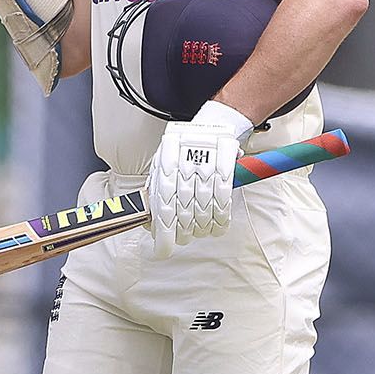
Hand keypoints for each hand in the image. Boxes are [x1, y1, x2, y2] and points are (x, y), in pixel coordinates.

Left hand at [146, 101, 253, 259]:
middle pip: (183, 210)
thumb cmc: (183, 148)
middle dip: (183, 232)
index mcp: (165, 160)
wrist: (211, 126)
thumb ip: (155, 188)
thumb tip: (148, 219)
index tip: (164, 247)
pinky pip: (224, 199)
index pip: (163, 204)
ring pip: (203, 207)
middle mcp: (184, 159)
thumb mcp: (162, 162)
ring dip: (202, 227)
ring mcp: (206, 161)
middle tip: (183, 238)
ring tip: (200, 231)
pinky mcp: (226, 163)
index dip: (164, 231)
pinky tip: (218, 224)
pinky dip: (221, 218)